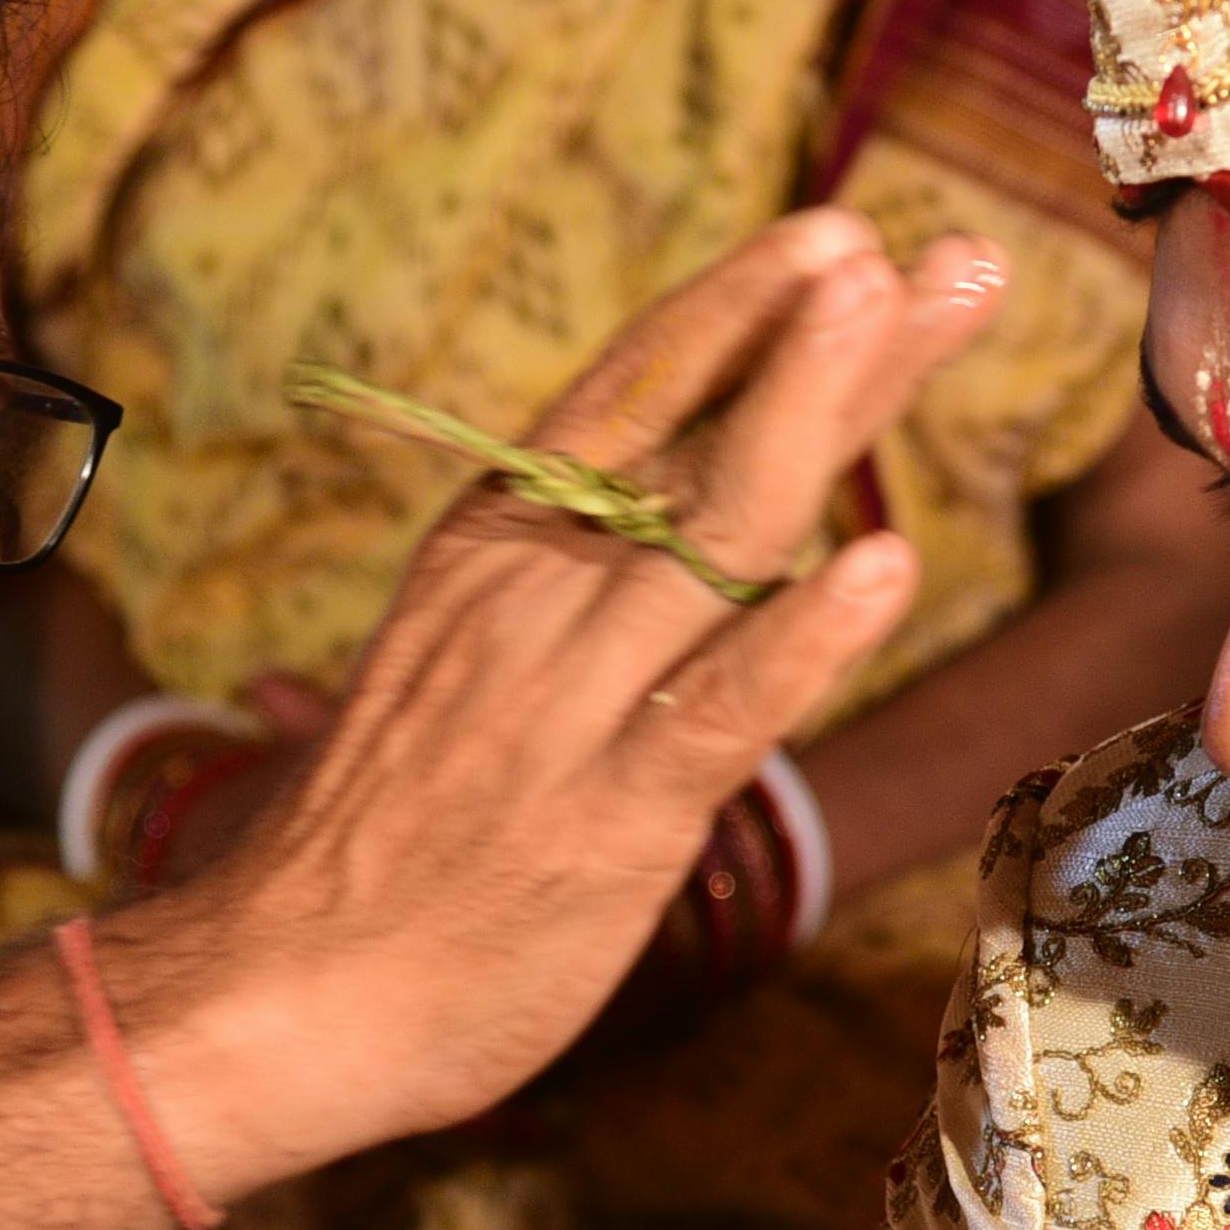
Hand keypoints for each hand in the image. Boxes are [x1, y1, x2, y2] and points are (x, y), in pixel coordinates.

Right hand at [120, 207, 992, 1180]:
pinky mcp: (609, 818)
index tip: (838, 233)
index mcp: (490, 547)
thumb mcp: (454, 669)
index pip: (630, 395)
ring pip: (721, 532)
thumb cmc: (380, 843)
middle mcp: (532, 598)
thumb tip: (660, 516)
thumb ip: (557, 591)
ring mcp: (568, 703)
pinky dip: (805, 637)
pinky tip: (884, 565)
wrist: (275, 996)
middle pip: (710, 440)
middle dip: (835, 341)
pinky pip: (721, 708)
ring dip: (826, 410)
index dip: (738, 308)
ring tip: (916, 306)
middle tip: (954, 256)